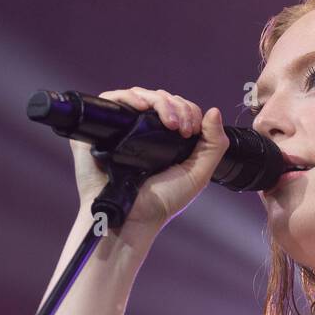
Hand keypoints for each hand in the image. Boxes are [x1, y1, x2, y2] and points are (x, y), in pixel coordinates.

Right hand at [69, 86, 228, 247]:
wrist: (132, 218)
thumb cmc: (162, 202)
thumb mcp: (198, 174)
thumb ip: (214, 145)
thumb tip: (213, 110)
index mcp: (166, 138)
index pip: (179, 107)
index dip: (189, 111)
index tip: (191, 130)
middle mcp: (143, 130)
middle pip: (161, 98)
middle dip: (178, 107)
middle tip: (182, 129)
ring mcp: (122, 128)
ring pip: (141, 95)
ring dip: (159, 101)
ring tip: (169, 121)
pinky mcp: (101, 128)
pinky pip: (112, 100)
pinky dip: (129, 96)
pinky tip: (142, 106)